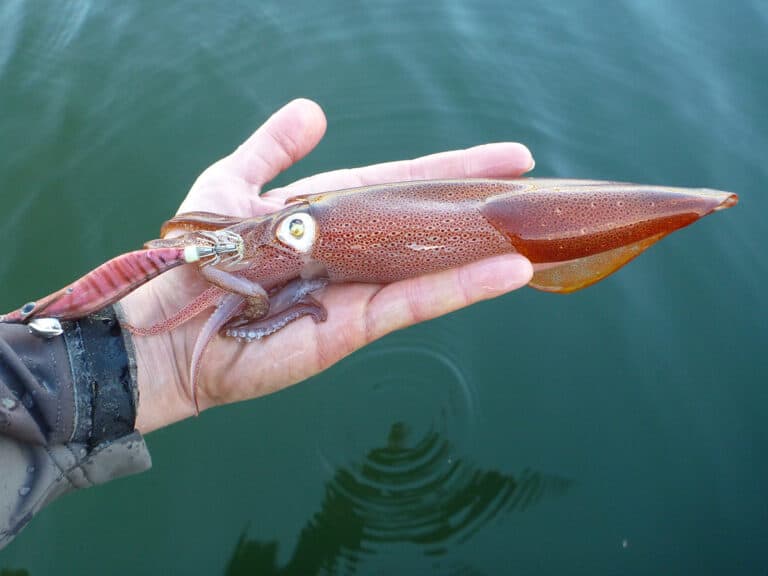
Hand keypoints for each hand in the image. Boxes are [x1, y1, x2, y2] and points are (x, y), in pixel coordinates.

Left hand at [122, 99, 534, 432]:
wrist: (169, 328)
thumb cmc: (195, 255)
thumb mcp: (232, 184)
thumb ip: (273, 148)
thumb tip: (316, 110)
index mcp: (331, 212)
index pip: (403, 183)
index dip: (450, 167)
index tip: (504, 156)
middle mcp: (354, 250)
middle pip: (428, 221)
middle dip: (479, 200)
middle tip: (532, 183)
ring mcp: (360, 289)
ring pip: (434, 263)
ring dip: (484, 248)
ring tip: (536, 231)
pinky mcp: (358, 327)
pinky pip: (417, 302)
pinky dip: (463, 288)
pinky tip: (509, 272)